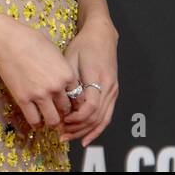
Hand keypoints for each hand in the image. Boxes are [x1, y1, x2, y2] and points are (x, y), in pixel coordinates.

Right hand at [0, 24, 79, 136]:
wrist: (9, 41)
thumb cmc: (32, 40)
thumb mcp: (56, 52)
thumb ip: (62, 69)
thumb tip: (64, 80)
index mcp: (67, 74)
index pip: (78, 97)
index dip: (74, 103)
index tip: (69, 104)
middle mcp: (56, 87)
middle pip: (66, 110)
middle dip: (64, 113)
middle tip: (58, 113)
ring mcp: (40, 95)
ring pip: (52, 120)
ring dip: (52, 122)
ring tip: (48, 120)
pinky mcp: (23, 99)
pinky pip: (34, 120)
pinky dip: (36, 124)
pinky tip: (36, 122)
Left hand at [57, 19, 118, 146]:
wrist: (102, 35)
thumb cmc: (83, 45)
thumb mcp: (70, 59)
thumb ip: (70, 82)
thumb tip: (65, 105)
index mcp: (97, 77)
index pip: (90, 107)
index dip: (76, 118)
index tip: (62, 120)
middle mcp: (109, 87)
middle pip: (96, 117)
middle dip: (77, 129)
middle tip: (60, 134)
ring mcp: (113, 91)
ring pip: (102, 120)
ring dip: (85, 131)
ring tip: (68, 137)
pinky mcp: (113, 93)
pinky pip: (107, 116)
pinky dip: (97, 129)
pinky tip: (86, 139)